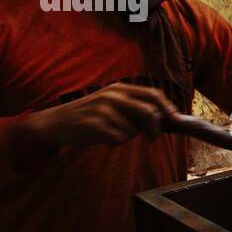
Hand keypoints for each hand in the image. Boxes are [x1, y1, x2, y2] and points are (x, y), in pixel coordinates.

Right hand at [23, 83, 175, 149]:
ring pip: (133, 130)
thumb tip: (162, 119)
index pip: (153, 94)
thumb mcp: (111, 104)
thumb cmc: (89, 116)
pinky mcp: (95, 124)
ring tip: (110, 133)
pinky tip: (102, 138)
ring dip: (126, 136)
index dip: (168, 108)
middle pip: (149, 112)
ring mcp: (104, 109)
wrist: (55, 123)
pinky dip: (114, 142)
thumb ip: (133, 108)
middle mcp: (113, 95)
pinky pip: (118, 139)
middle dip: (155, 128)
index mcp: (120, 89)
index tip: (176, 120)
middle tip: (152, 138)